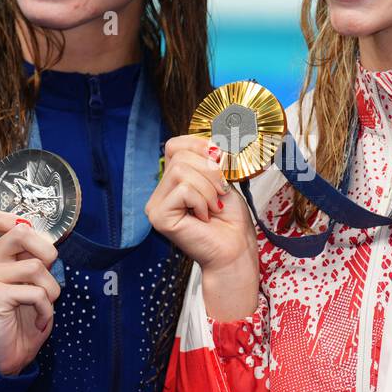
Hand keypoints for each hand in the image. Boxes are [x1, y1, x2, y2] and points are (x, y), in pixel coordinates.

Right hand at [0, 209, 61, 375]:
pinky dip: (46, 309)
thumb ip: (32, 255)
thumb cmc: (24, 316)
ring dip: (51, 290)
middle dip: (47, 253)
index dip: (4, 216)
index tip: (24, 228)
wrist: (11, 353)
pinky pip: (36, 292)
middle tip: (48, 275)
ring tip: (44, 305)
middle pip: (21, 231)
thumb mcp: (31, 280)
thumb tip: (47, 239)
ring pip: (36, 267)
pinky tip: (39, 319)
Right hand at [145, 135, 256, 273]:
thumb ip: (211, 159)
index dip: (200, 147)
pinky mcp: (159, 217)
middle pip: (180, 157)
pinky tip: (204, 217)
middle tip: (220, 195)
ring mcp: (156, 206)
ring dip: (208, 189)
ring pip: (181, 171)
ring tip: (213, 208)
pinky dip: (202, 201)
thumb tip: (212, 140)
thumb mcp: (222, 179)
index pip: (175, 145)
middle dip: (210, 172)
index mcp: (172, 181)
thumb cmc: (231, 221)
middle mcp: (160, 192)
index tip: (221, 163)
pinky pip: (183, 190)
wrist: (236, 251)